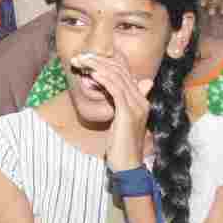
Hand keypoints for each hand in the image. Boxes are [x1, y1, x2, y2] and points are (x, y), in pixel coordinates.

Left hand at [69, 49, 150, 171]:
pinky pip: (116, 90)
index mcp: (140, 100)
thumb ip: (119, 104)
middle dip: (100, 61)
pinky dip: (104, 79)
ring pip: (118, 77)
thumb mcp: (119, 122)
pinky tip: (92, 74)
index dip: (106, 62)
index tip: (87, 59)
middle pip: (121, 72)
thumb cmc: (120, 146)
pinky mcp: (129, 113)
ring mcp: (137, 106)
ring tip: (83, 61)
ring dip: (98, 66)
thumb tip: (113, 95)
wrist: (128, 166)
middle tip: (80, 56)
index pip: (125, 73)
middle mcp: (141, 100)